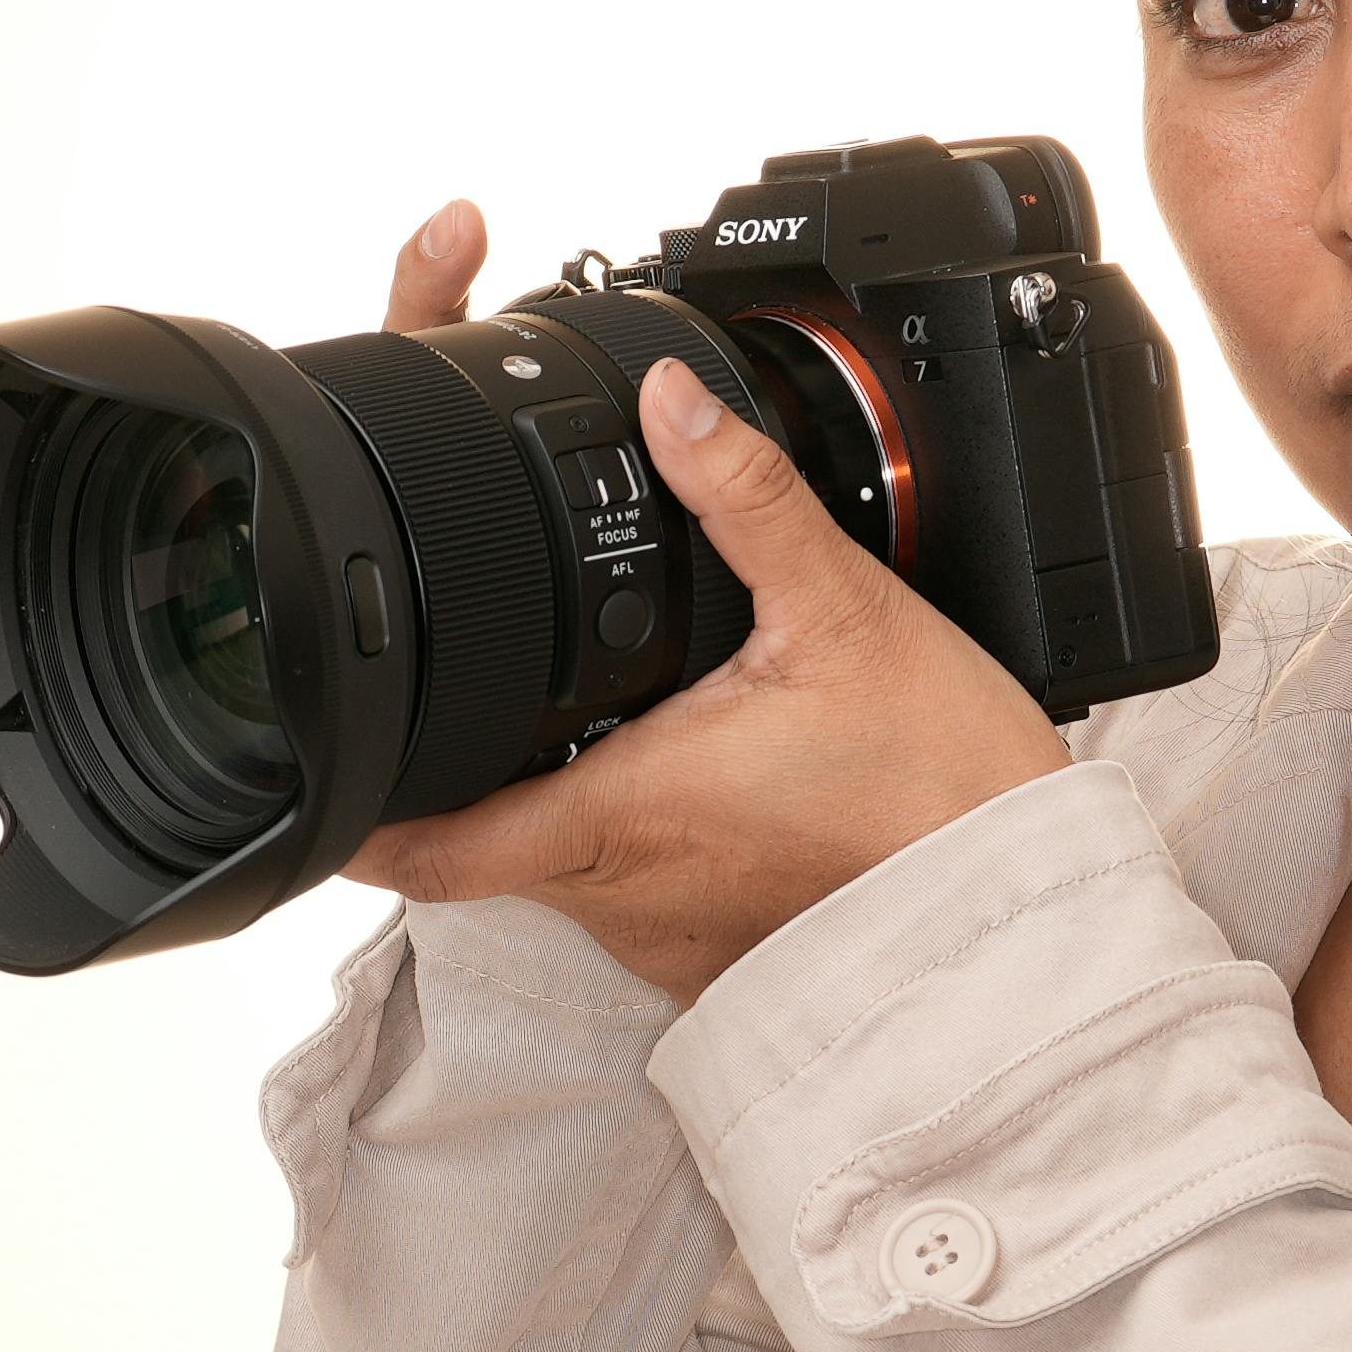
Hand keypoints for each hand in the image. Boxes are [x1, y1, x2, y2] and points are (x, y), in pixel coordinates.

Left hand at [348, 294, 1069, 1003]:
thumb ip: (747, 497)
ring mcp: (657, 934)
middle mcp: (614, 891)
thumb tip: (671, 397)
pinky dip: (639, 830)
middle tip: (494, 674)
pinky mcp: (707, 954)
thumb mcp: (844, 614)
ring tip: (626, 713)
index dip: (351, 809)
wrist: (1026, 917)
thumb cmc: (943, 793)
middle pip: (475, 832)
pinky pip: (634, 889)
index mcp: (613, 815)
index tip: (326, 763)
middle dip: (470, 755)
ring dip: (564, 787)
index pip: (416, 843)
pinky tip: (701, 775)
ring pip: (554, 858)